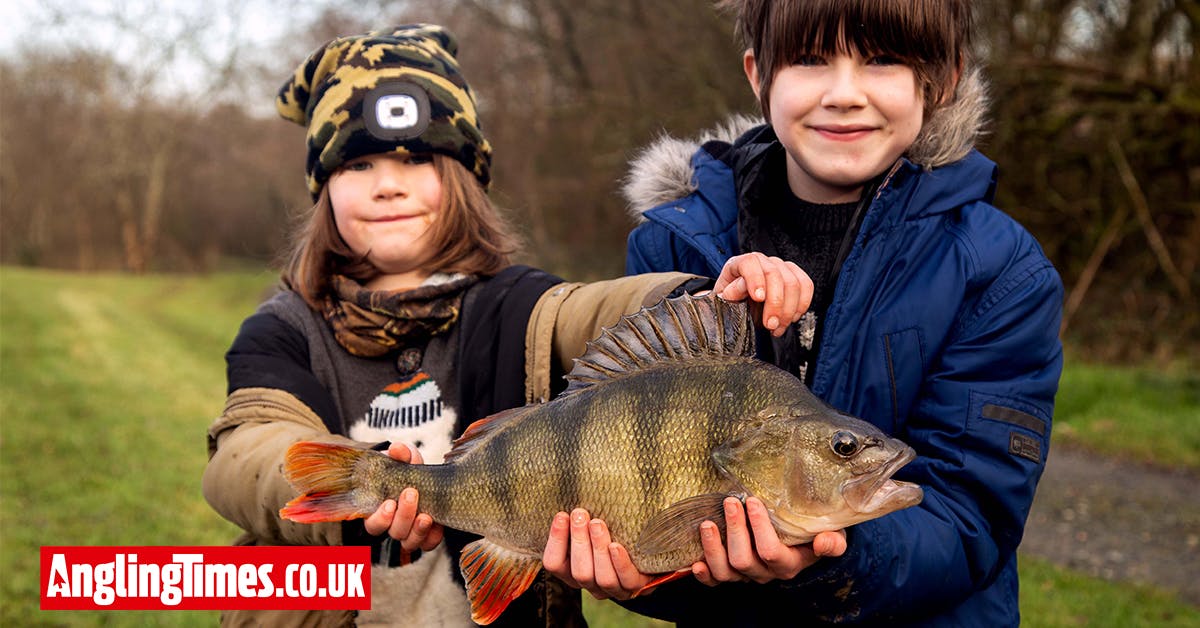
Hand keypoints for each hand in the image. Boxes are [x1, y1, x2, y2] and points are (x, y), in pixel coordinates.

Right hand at [362, 443, 443, 551]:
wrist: (423, 475)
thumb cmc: (407, 468)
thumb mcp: (403, 458)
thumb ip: (400, 453)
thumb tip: (397, 448)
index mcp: (380, 510)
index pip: (373, 525)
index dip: (380, 518)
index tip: (389, 503)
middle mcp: (393, 525)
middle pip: (394, 532)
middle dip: (403, 516)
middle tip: (410, 494)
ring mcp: (410, 532)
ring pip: (409, 542)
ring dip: (417, 531)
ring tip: (425, 516)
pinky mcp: (427, 535)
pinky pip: (428, 544)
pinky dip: (433, 536)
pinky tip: (438, 523)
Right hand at [542, 509, 658, 599]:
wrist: (648, 554)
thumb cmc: (613, 533)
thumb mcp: (592, 528)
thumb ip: (581, 520)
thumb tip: (574, 488)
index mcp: (573, 571)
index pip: (554, 564)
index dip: (556, 541)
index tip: (562, 515)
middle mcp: (590, 584)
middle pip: (579, 572)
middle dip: (578, 541)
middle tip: (580, 514)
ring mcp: (613, 589)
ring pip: (602, 577)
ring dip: (598, 549)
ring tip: (597, 524)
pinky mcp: (636, 587)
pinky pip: (626, 580)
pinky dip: (620, 563)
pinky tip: (616, 546)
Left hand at [692, 497, 845, 585]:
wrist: (806, 541)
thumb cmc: (815, 531)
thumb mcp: (832, 533)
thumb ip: (833, 541)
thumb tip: (824, 541)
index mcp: (790, 564)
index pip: (771, 551)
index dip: (759, 528)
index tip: (753, 501)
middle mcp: (767, 573)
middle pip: (744, 560)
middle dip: (734, 530)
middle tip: (730, 502)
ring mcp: (747, 575)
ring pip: (726, 572)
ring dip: (713, 549)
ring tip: (707, 524)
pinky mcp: (732, 574)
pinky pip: (715, 581)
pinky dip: (704, 575)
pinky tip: (695, 563)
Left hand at [714, 253, 812, 336]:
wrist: (742, 305)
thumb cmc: (732, 302)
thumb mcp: (724, 301)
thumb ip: (731, 293)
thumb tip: (737, 289)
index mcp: (739, 263)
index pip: (750, 263)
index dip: (755, 280)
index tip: (758, 299)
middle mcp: (761, 261)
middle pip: (775, 275)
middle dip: (775, 304)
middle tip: (770, 325)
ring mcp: (780, 266)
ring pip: (793, 283)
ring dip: (788, 310)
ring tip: (778, 327)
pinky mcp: (795, 275)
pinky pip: (806, 286)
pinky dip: (802, 305)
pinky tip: (791, 318)